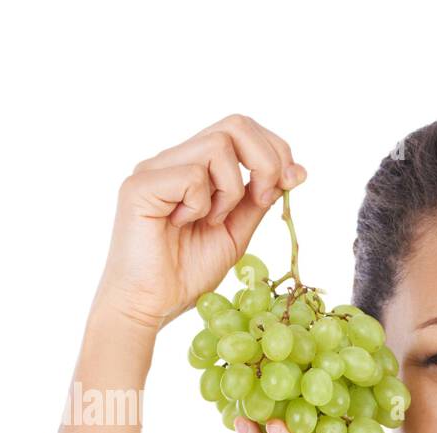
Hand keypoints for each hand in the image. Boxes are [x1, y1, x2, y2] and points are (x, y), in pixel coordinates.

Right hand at [92, 114, 306, 332]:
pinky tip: (184, 224)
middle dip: (266, 162)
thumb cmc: (186, 272)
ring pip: (218, 146)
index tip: (291, 182)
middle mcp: (175, 159)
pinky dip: (202, 204)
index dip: (276, 150)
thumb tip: (296, 172)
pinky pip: (191, 175)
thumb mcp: (237, 233)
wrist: (150, 304)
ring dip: (232, 190)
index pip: (242, 129)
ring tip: (213, 221)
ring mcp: (155, 168)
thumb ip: (259, 201)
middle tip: (262, 199)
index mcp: (197, 166)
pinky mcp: (140, 185)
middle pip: (236, 124)